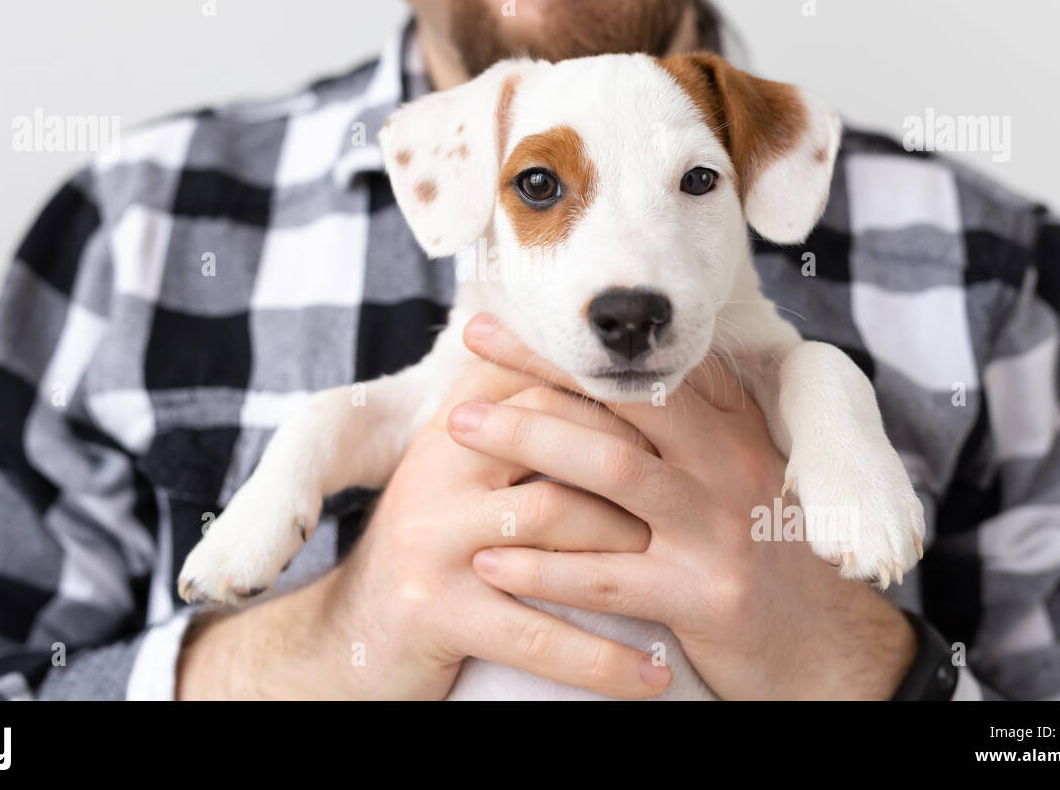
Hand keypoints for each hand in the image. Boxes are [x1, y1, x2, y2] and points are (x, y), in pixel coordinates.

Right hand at [178, 351, 670, 699]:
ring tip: (686, 575)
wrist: (351, 639)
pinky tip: (651, 676)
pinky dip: (601, 657)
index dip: (618, 396)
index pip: (547, 383)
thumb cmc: (438, 550)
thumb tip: (625, 386)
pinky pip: (535, 630)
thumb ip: (526, 427)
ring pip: (555, 518)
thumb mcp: (469, 477)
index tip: (691, 418)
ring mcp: (433, 536)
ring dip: (630, 551)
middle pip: (554, 435)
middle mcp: (438, 466)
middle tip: (708, 492)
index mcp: (453, 425)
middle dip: (635, 462)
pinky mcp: (435, 609)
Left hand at [453, 313, 917, 699]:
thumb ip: (684, 426)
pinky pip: (608, 578)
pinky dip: (542, 568)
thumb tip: (601, 371)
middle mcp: (734, 465)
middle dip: (543, 366)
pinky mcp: (708, 599)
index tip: (506, 316)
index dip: (574, 338)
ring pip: (612, 468)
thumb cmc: (753, 551)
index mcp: (736, 427)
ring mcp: (722, 530)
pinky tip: (488, 560)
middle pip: (626, 398)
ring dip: (527, 440)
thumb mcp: (735, 474)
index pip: (650, 364)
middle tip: (470, 346)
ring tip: (459, 429)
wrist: (819, 651)